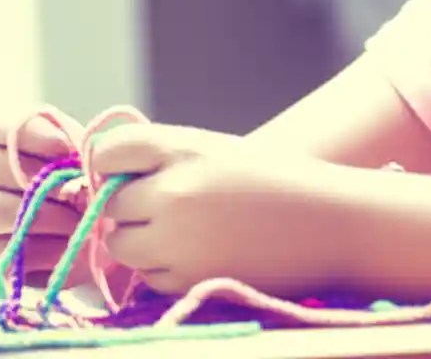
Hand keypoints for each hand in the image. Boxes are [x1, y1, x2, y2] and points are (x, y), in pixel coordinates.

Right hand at [0, 111, 100, 287]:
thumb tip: (72, 154)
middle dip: (40, 178)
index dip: (27, 133)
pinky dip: (40, 249)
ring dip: (39, 215)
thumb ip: (76, 149)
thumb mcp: (86, 161)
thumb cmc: (87, 189)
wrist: (100, 238)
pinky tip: (67, 249)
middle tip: (78, 192)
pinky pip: (0, 249)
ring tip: (77, 223)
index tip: (66, 147)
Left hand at [93, 124, 348, 296]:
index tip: (123, 173)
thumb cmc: (270, 181)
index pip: (106, 152)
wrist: (332, 225)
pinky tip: (198, 254)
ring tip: (181, 232)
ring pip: (121, 245)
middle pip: (111, 203)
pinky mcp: (189, 280)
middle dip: (128, 207)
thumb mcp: (211, 150)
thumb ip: (157, 158)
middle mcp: (172, 194)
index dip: (109, 164)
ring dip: (139, 241)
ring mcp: (178, 241)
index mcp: (179, 150)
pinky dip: (162, 269)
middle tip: (164, 207)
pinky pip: (148, 277)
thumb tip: (98, 174)